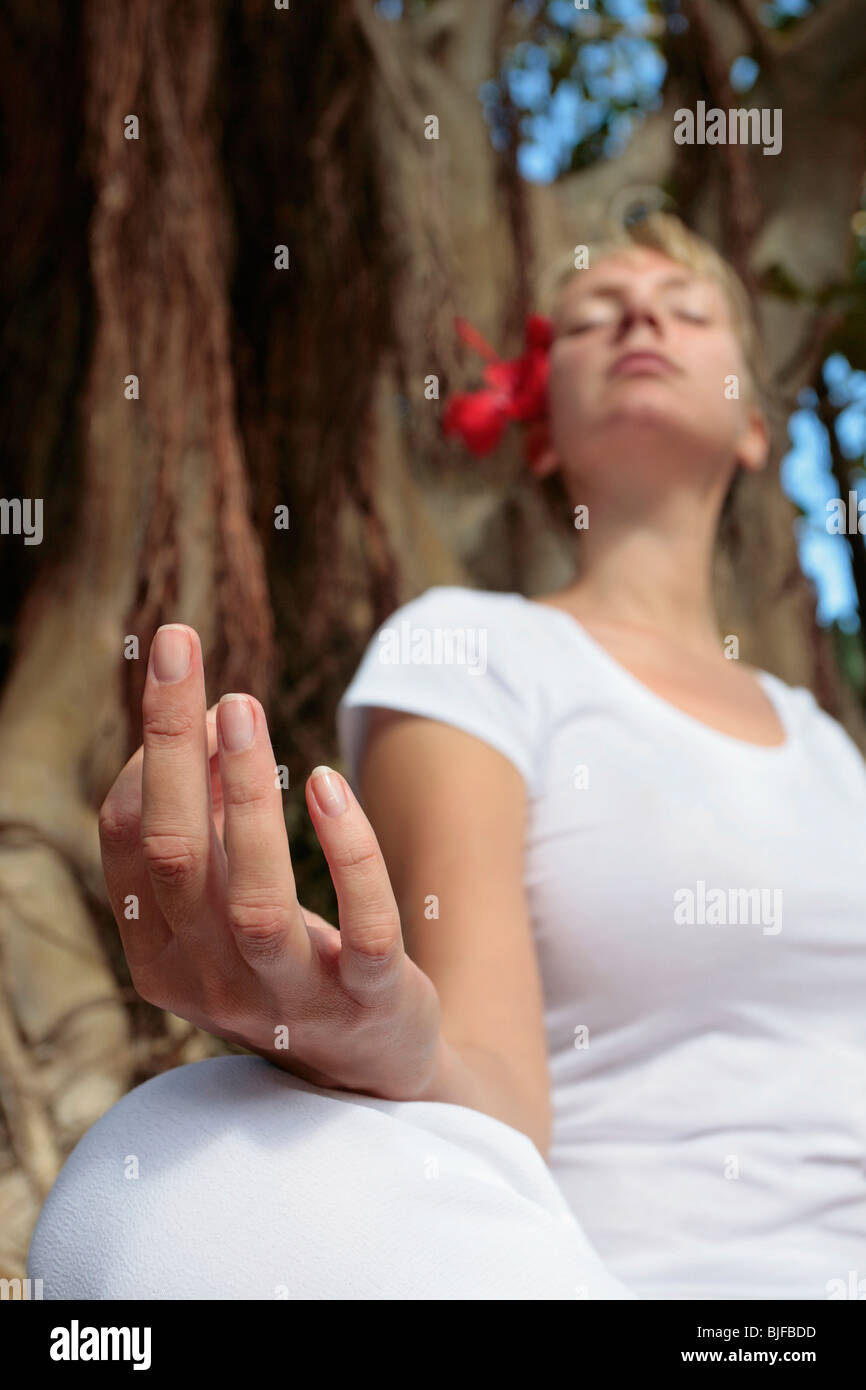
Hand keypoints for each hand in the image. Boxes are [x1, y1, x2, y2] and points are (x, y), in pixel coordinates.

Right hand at [98, 623, 441, 1098]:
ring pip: (253, 898)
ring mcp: (291, 999)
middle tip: (178, 644)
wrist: (372, 1069)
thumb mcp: (222, 905)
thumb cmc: (283, 965)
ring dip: (243, 794)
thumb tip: (197, 722)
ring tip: (241, 703)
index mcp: (160, 956)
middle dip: (169, 745)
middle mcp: (211, 983)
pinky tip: (327, 783)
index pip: (128, 844)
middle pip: (174, 856)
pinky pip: (365, 927)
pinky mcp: (371, 1000)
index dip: (149, 756)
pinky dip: (347, 852)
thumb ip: (204, 831)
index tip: (180, 683)